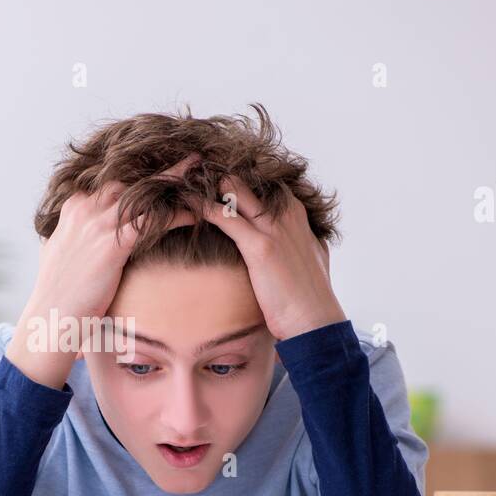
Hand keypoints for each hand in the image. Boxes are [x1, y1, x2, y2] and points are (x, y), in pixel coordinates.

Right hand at [7, 156, 198, 388]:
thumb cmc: (57, 292)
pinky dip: (177, 214)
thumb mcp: (58, 252)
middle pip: (130, 181)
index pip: (112, 182)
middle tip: (190, 161)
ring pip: (144, 194)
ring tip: (200, 173)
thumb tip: (73, 234)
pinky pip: (153, 221)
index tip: (162, 171)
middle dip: (161, 172)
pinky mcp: (112, 245)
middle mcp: (85, 210)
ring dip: (175, 184)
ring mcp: (98, 225)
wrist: (51, 316)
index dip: (139, 177)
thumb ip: (71, 235)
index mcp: (74, 209)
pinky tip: (196, 213)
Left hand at [198, 176, 345, 340]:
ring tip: (180, 185)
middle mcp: (286, 213)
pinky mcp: (259, 246)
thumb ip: (301, 237)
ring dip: (205, 187)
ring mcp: (273, 227)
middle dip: (217, 176)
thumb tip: (297, 236)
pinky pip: (223, 216)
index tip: (212, 180)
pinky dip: (201, 208)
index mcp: (296, 213)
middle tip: (190, 177)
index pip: (264, 180)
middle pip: (246, 178)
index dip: (237, 180)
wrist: (315, 319)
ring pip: (233, 189)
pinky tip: (183, 205)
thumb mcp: (312, 254)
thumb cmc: (310, 293)